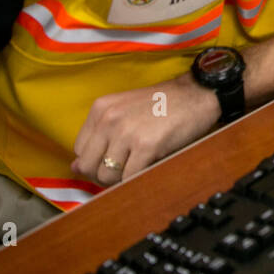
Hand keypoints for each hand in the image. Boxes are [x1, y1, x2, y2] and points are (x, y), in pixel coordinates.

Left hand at [72, 72, 219, 185]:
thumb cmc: (163, 103)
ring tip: (138, 166)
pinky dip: (137, 179)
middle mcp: (109, 119)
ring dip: (121, 178)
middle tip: (124, 169)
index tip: (111, 160)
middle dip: (104, 174)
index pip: (79, 150)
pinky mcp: (146, 146)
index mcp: (101, 108)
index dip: (94, 161)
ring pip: (107, 175)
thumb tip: (76, 168)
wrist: (197, 94)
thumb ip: (100, 134)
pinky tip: (149, 167)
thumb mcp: (125, 109)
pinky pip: (129, 177)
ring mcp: (127, 133)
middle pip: (89, 166)